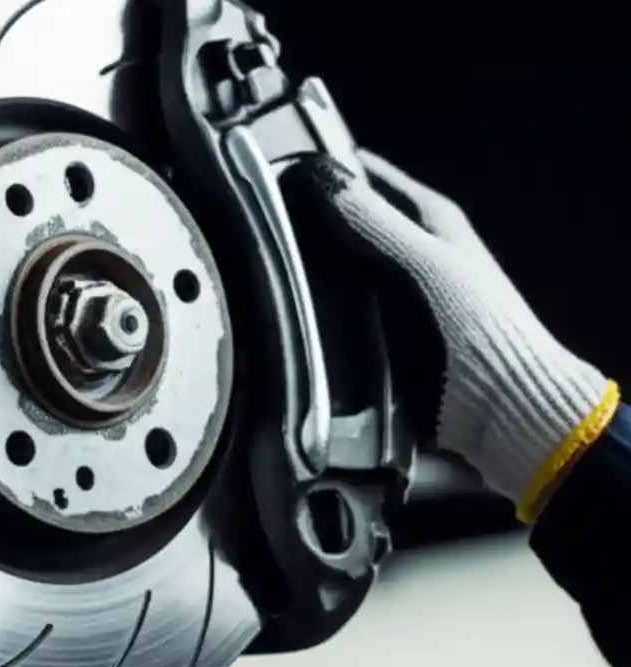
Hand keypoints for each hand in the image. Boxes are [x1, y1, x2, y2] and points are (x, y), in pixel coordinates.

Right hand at [289, 149, 618, 521]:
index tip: (281, 167)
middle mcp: (416, 251)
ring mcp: (401, 293)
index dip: (332, 168)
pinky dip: (322, 308)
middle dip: (312, 222)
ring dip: (314, 269)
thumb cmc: (476, 324)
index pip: (372, 177)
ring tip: (262, 263)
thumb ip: (373, 220)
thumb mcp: (422, 261)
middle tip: (258, 220)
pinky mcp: (389, 333)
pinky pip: (345, 310)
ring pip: (344, 269)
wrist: (502, 405)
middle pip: (352, 224)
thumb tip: (319, 174)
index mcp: (433, 219)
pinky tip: (289, 311)